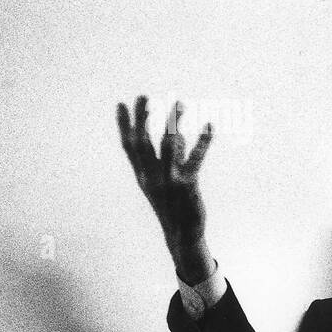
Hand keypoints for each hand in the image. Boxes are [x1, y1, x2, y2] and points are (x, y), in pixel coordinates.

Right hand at [116, 95, 214, 281]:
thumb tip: (177, 134)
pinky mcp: (187, 185)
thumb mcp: (164, 181)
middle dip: (142, 118)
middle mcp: (151, 176)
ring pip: (169, 145)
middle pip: (143, 142)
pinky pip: (195, 158)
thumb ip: (169, 158)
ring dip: (173, 122)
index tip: (121, 104)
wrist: (182, 235)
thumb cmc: (173, 205)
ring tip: (179, 102)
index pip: (129, 146)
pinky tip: (210, 125)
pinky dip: (203, 141)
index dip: (124, 125)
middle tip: (143, 95)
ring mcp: (168, 180)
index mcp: (143, 175)